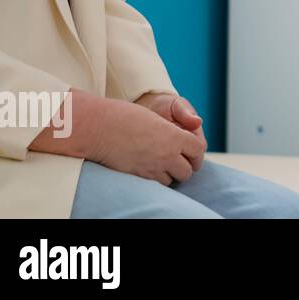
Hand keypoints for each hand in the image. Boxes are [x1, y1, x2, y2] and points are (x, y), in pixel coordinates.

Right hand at [89, 97, 207, 185]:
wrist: (99, 127)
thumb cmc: (126, 116)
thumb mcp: (156, 115)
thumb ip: (177, 124)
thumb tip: (197, 123)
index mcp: (174, 136)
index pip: (199, 150)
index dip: (198, 152)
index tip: (193, 153)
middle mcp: (167, 154)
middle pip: (188, 171)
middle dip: (187, 166)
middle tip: (181, 161)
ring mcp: (153, 167)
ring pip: (172, 180)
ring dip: (171, 174)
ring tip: (165, 165)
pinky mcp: (139, 176)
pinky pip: (156, 184)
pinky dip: (158, 179)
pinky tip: (152, 169)